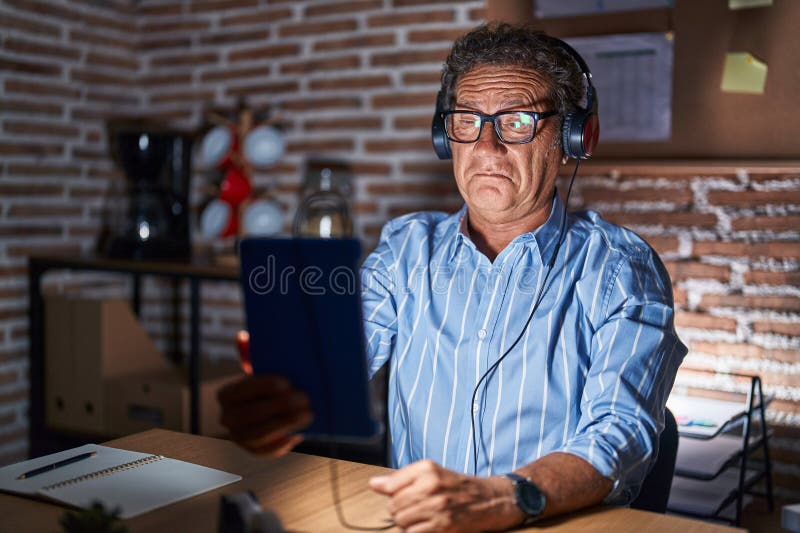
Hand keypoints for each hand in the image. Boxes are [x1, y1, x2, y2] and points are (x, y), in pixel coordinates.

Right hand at [217, 374, 312, 456]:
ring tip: (306, 415)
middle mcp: (227, 417)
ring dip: (285, 425)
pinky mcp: (249, 449)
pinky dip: (280, 446)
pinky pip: (263, 451)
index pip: (244, 389)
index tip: (287, 383)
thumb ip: (269, 375)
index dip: (266, 386)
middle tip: (303, 398)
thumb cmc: (263, 389)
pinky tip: (296, 436)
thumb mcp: (260, 379)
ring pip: (258, 435)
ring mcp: (236, 436)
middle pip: (253, 413)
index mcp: (226, 395)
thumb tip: (281, 373)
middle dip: (280, 406)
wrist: (254, 407)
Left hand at [368, 460, 523, 532]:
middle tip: (413, 509)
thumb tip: (374, 484)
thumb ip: (401, 478)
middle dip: (399, 511)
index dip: (392, 494)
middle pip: (394, 506)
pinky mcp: (444, 526)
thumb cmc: (456, 485)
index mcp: (427, 469)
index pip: (390, 486)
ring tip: (419, 518)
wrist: (489, 499)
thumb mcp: (430, 472)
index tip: (402, 496)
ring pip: (401, 522)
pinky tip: (425, 527)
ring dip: (406, 524)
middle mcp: (432, 486)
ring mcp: (438, 507)